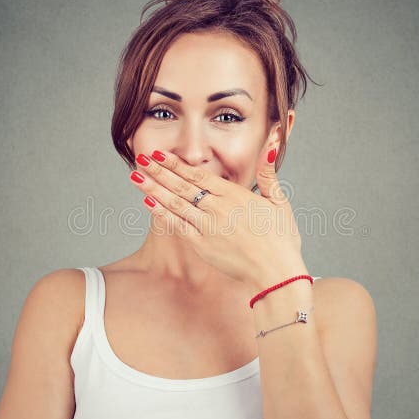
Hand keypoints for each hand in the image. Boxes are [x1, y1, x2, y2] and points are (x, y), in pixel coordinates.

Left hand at [129, 148, 305, 286]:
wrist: (276, 273)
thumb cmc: (281, 239)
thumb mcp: (279, 202)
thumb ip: (268, 174)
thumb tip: (270, 145)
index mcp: (235, 195)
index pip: (199, 175)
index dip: (177, 164)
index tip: (160, 154)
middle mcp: (218, 208)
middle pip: (182, 186)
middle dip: (160, 171)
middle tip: (142, 159)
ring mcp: (208, 227)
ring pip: (176, 204)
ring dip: (154, 189)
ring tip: (136, 177)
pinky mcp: (203, 246)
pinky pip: (178, 226)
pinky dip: (162, 214)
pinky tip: (148, 203)